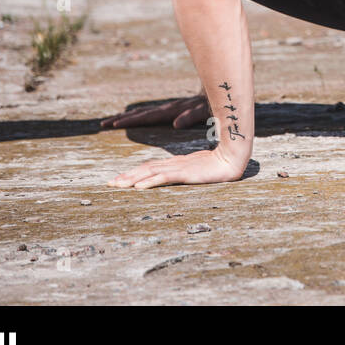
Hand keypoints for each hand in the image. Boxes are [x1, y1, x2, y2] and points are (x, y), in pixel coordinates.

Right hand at [100, 95, 209, 128]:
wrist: (221, 86)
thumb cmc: (214, 103)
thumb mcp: (204, 111)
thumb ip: (191, 116)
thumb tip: (175, 124)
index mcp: (173, 110)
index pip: (147, 116)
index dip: (131, 121)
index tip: (114, 124)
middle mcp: (169, 107)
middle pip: (142, 113)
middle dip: (123, 119)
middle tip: (103, 124)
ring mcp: (170, 106)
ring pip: (145, 112)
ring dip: (128, 117)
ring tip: (110, 122)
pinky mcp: (174, 108)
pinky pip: (152, 112)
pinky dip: (140, 115)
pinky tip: (132, 118)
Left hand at [106, 147, 246, 188]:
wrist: (234, 157)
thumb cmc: (221, 163)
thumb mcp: (200, 168)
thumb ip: (189, 170)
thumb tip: (182, 174)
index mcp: (177, 163)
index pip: (151, 167)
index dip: (134, 172)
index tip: (120, 179)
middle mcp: (175, 164)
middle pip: (146, 169)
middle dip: (127, 176)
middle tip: (109, 183)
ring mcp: (179, 167)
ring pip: (150, 172)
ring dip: (132, 179)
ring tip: (117, 185)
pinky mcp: (185, 173)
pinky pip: (163, 178)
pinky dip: (149, 182)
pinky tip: (138, 187)